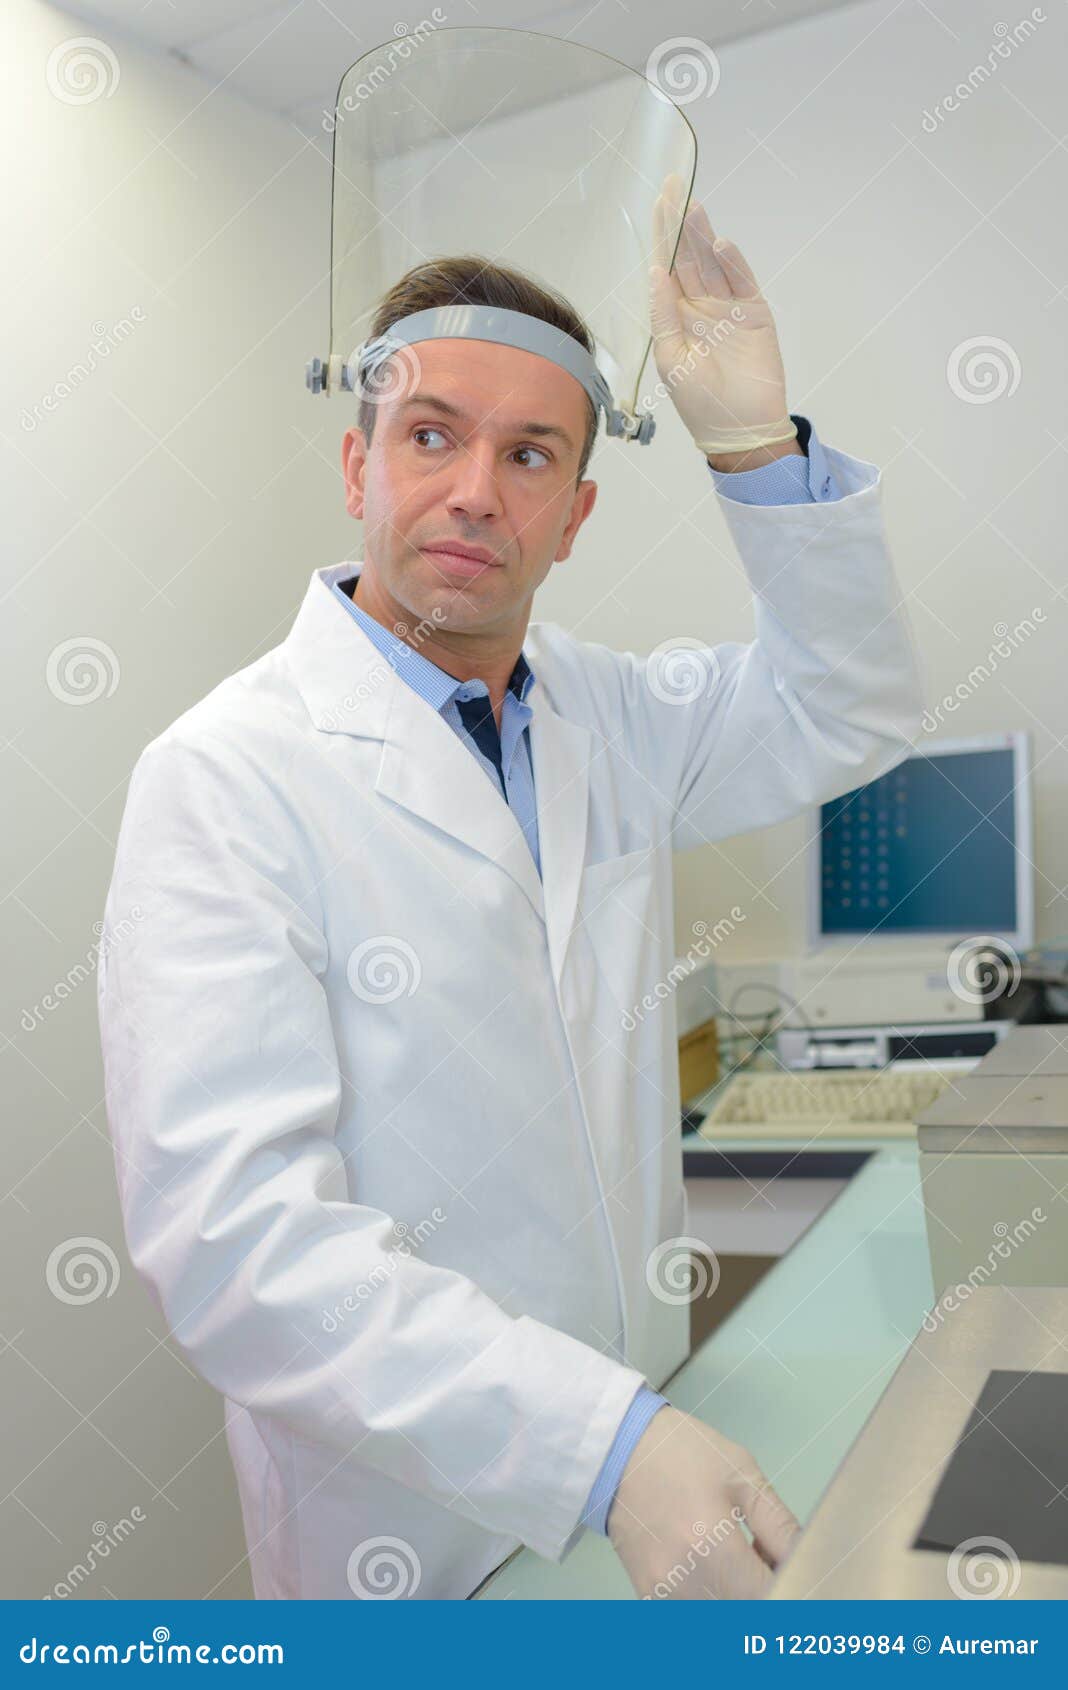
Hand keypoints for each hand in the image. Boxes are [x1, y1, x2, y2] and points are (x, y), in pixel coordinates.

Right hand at [607, 1406, 800, 1599]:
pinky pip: (696, 1614)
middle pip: (747, 1615)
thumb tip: (807, 1562)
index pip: (771, 1599)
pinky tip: (715, 1569)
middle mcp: (685, 1584)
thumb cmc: (681, 1453)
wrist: (618, 1449)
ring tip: (739, 1561)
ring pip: (722, 1619)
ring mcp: (664, 1597)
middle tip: (767, 1559)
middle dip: (767, 1593)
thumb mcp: (742, 1475)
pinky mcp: (650, 1599)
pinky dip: (714, 1602)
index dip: (793, 1588)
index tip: (796, 1569)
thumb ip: (780, 1526)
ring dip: (741, 1600)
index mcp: (712, 1549)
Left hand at [649, 174, 796, 459]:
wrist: (738, 429)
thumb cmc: (700, 402)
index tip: (657, 203)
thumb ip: (663, 315)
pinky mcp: (755, 314)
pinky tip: (719, 244)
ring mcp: (729, 307)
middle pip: (689, 256)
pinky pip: (741, 282)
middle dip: (680, 224)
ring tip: (691, 209)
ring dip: (702, 236)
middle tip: (673, 187)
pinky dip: (732, 263)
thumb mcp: (672, 360)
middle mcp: (702, 305)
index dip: (662, 236)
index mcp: (677, 315)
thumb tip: (654, 273)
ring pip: (713, 263)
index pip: (667, 267)